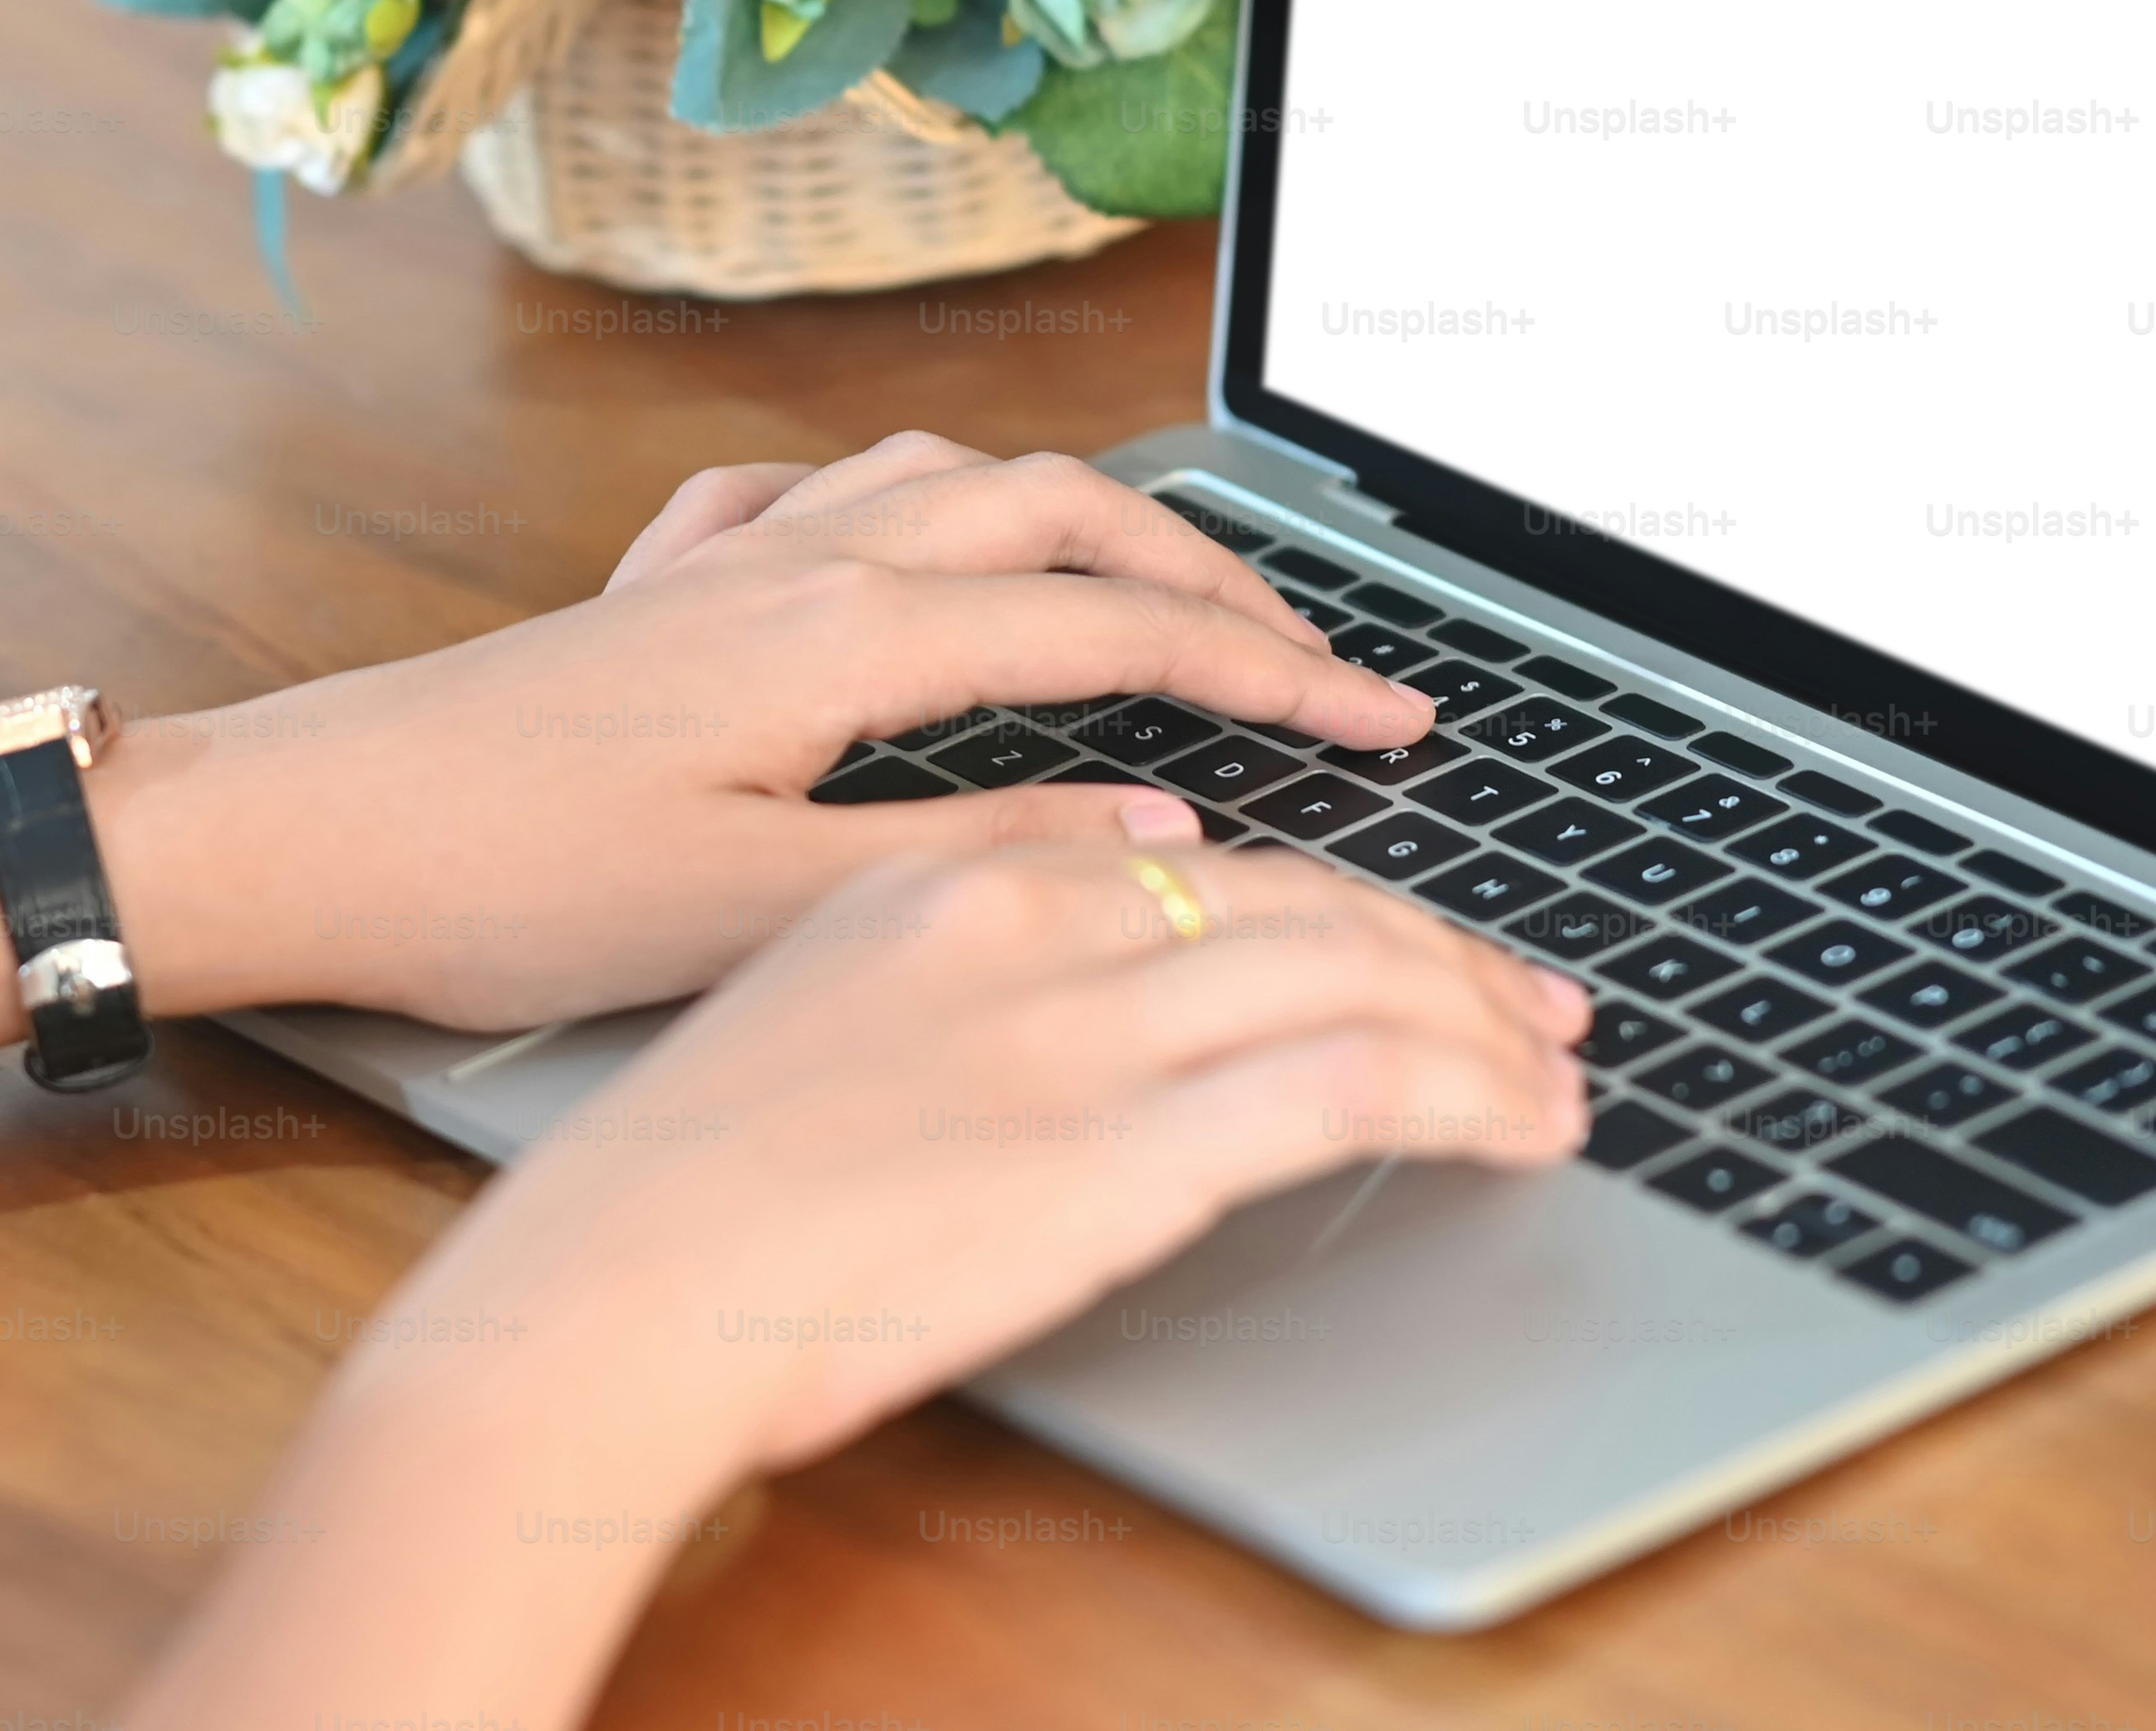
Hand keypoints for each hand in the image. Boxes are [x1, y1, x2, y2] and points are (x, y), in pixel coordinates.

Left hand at [98, 433, 1436, 1028]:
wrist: (294, 835)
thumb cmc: (497, 886)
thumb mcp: (755, 910)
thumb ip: (971, 864)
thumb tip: (1167, 831)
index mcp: (845, 635)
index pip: (1121, 631)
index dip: (1277, 674)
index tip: (1395, 716)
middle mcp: (796, 565)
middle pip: (1060, 511)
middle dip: (1209, 568)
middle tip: (1315, 653)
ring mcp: (717, 567)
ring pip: (947, 481)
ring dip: (1075, 516)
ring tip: (1159, 583)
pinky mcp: (646, 597)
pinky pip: (810, 503)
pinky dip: (902, 508)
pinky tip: (900, 548)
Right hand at [354, 817, 1588, 1496]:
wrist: (601, 1294)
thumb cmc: (667, 1194)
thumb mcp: (795, 1010)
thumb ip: (945, 942)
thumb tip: (1112, 896)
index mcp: (948, 890)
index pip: (1204, 861)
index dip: (1336, 899)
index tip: (1408, 950)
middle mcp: (1030, 930)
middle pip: (1303, 898)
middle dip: (1446, 948)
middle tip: (1539, 1000)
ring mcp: (1081, 1036)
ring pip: (1356, 972)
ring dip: (1483, 1019)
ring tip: (1554, 1071)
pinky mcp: (1124, 1153)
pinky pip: (1353, 1086)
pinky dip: (1466, 1093)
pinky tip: (1520, 1125)